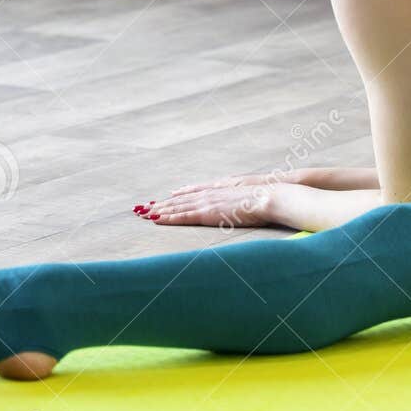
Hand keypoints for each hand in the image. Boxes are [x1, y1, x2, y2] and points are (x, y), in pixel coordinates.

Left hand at [136, 179, 278, 227]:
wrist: (269, 196)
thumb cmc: (263, 199)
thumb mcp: (246, 199)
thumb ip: (236, 203)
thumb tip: (236, 208)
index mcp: (217, 191)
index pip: (190, 195)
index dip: (173, 198)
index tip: (160, 200)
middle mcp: (208, 194)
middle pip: (178, 200)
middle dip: (159, 204)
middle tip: (141, 207)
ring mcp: (207, 202)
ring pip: (175, 207)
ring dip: (157, 210)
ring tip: (141, 213)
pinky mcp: (207, 213)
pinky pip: (183, 216)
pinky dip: (167, 218)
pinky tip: (155, 219)